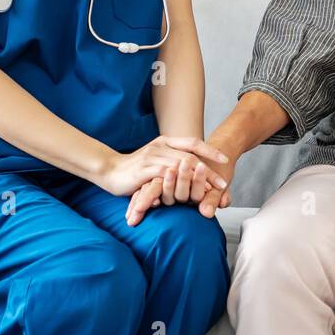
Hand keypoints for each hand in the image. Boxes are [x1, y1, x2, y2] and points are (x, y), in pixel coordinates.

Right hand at [102, 135, 227, 197]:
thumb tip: (193, 171)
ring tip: (211, 191)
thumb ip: (171, 161)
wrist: (109, 171)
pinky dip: (180, 183)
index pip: (192, 143)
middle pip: (191, 156)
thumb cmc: (135, 169)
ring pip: (182, 165)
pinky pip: (167, 175)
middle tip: (223, 182)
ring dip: (198, 178)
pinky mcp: (145, 169)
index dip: (210, 151)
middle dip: (209, 170)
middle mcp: (160, 146)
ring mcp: (153, 156)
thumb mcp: (156, 161)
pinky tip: (189, 192)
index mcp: (165, 141)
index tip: (225, 160)